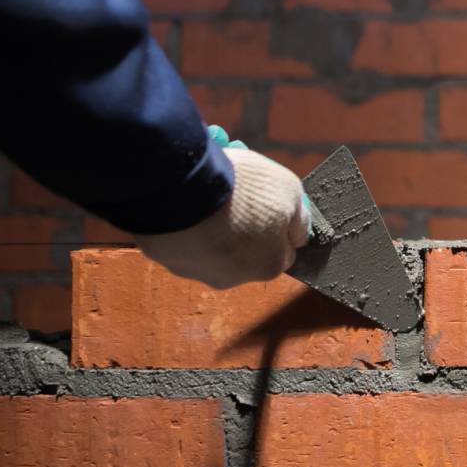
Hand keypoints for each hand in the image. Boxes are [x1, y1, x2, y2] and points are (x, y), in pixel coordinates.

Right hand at [134, 129, 309, 287]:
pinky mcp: (167, 259)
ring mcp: (198, 272)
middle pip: (246, 254)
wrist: (184, 187)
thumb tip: (299, 233)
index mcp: (270, 266)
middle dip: (244, 230)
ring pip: (212, 250)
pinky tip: (187, 206)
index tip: (267, 208)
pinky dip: (185, 227)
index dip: (277, 228)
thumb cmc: (243, 190)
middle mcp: (235, 278)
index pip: (282, 252)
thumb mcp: (290, 191)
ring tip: (210, 199)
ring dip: (212, 230)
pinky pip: (182, 242)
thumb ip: (298, 218)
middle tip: (237, 200)